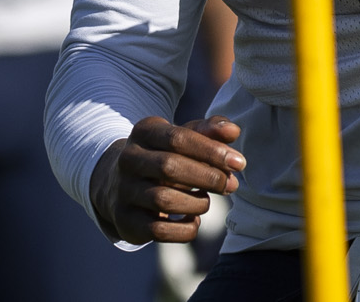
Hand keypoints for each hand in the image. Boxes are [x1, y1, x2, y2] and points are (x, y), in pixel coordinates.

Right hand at [89, 115, 242, 245]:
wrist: (120, 184)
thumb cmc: (165, 155)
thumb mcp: (185, 137)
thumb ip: (211, 130)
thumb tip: (233, 131)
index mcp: (145, 132)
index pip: (179, 138)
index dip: (211, 151)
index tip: (239, 163)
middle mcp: (128, 160)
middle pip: (169, 167)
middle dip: (208, 177)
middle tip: (230, 185)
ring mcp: (123, 191)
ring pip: (163, 200)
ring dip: (197, 203)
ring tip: (205, 201)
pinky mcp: (125, 220)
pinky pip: (158, 230)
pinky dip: (184, 229)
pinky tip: (193, 220)